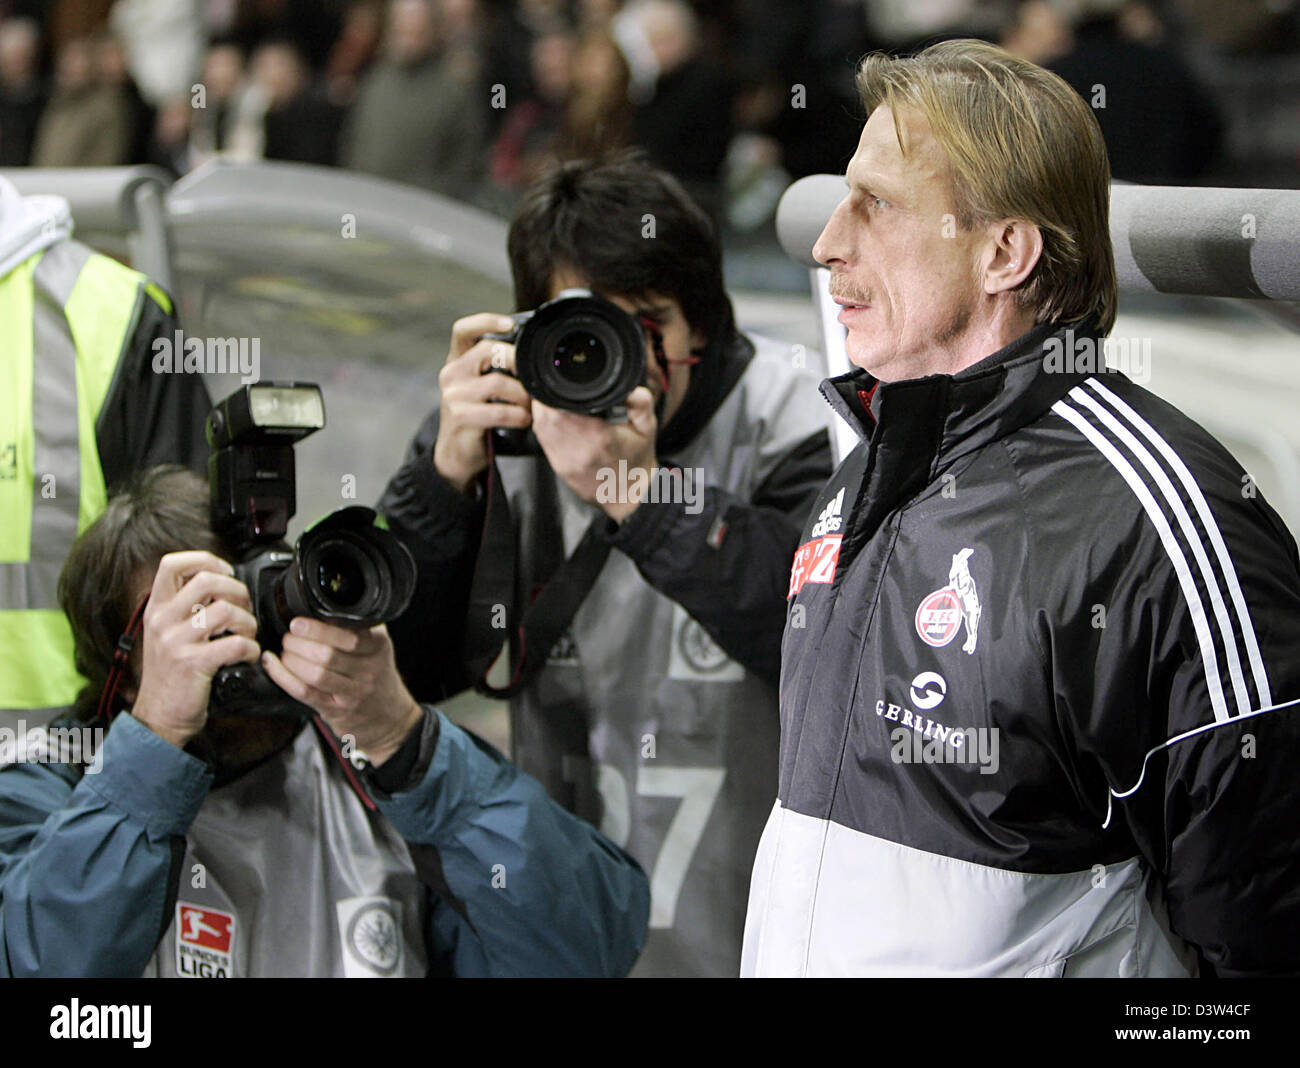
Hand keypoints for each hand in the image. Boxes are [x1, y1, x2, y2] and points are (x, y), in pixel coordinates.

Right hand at [132, 551, 259, 749]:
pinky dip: (251, 648)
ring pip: (226, 610)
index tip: (225, 573)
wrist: (159, 716)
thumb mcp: (166, 633)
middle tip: (244, 608)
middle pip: (207, 580)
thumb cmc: (171, 674)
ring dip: (247, 621)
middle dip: (237, 590)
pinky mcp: (193, 663)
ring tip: (246, 634)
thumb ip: (184, 608)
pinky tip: (247, 655)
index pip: (172, 563)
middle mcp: (163, 620)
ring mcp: (176, 641)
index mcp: (157, 609)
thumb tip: (221, 584)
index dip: (206, 560)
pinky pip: (236, 643)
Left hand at [261, 619, 422, 766]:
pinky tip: (273, 665)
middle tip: (288, 637)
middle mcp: (368, 670)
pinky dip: (283, 677)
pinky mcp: (335, 709)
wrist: (387, 714)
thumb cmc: (375, 672)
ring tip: (284, 650)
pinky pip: (304, 692)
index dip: (319, 630)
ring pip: (315, 675)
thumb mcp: (376, 644)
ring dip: (291, 660)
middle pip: (328, 656)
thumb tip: (323, 602)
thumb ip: (358, 624)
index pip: (350, 637)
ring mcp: (352, 692)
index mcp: (377, 647)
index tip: (298, 623)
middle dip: (299, 644)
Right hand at [432, 312, 532, 491]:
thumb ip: (495, 369)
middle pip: (489, 351)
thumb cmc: (476, 416)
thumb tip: (531, 354)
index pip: (463, 330)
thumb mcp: (479, 388)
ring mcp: (453, 396)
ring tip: (530, 407)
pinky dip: (519, 416)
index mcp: (456, 361)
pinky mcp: (461, 417)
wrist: (457, 454)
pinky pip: (500, 411)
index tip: (509, 322)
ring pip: (499, 383)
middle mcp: (450, 374)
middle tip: (533, 379)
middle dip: (518, 362)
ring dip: (523, 396)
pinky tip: (524, 421)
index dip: (485, 321)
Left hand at [531, 386, 657, 521]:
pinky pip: (543, 441)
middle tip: (557, 387)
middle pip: (547, 416)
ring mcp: (566, 461)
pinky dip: (544, 426)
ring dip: (543, 411)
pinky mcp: (559, 468)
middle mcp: (579, 450)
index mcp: (600, 437)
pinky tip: (552, 419)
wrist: (630, 497)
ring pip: (540, 427)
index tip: (564, 382)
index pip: (563, 409)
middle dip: (548, 398)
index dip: (557, 392)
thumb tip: (630, 387)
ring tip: (553, 399)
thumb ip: (641, 403)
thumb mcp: (648, 429)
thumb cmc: (637, 462)